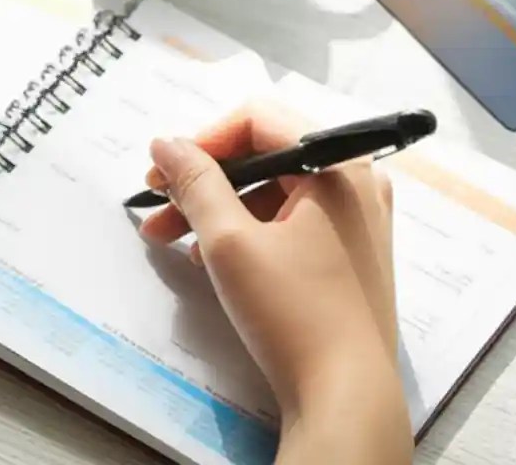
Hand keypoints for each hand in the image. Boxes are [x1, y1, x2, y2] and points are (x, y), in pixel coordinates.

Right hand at [139, 101, 411, 462]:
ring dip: (218, 208)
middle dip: (204, 179)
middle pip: (265, 155)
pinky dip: (247, 230)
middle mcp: (356, 182)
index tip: (163, 172)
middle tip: (158, 206)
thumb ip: (196, 183)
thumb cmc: (293, 313)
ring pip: (273, 191)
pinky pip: (290, 221)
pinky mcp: (348, 252)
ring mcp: (357, 219)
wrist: (346, 395)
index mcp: (338, 166)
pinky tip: (209, 258)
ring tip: (171, 239)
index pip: (259, 120)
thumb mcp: (230, 242)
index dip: (203, 140)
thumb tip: (166, 143)